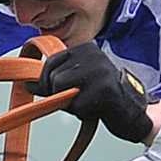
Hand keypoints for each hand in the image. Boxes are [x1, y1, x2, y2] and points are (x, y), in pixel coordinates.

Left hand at [36, 41, 155, 144]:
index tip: (55, 91)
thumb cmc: (102, 97)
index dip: (46, 81)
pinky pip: (74, 105)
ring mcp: (99, 70)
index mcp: (86, 48)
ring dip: (69, 103)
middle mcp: (92, 54)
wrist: (133, 112)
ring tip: (87, 101)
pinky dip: (81, 112)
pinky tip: (95, 108)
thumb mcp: (77, 82)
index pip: (50, 62)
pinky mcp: (103, 88)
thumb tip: (27, 83)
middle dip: (57, 93)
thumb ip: (53, 81)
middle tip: (78, 98)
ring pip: (59, 89)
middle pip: (53, 77)